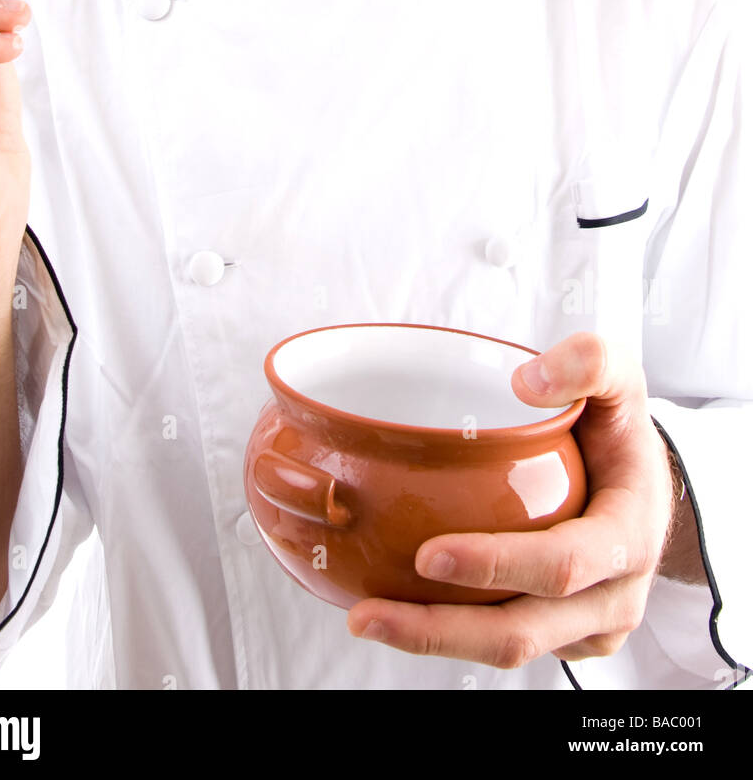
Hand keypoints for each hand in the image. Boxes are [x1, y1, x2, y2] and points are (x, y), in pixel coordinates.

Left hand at [347, 331, 676, 665]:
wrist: (644, 484)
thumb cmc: (623, 434)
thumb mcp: (622, 381)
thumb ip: (589, 362)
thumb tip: (527, 381)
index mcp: (627, 538)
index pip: (561, 564)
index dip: (495, 565)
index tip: (428, 554)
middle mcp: (611, 597)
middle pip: (522, 632)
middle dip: (441, 629)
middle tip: (370, 611)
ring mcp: (586, 627)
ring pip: (507, 650)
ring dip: (432, 640)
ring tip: (366, 617)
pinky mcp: (561, 638)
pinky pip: (502, 643)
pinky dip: (449, 633)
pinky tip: (398, 611)